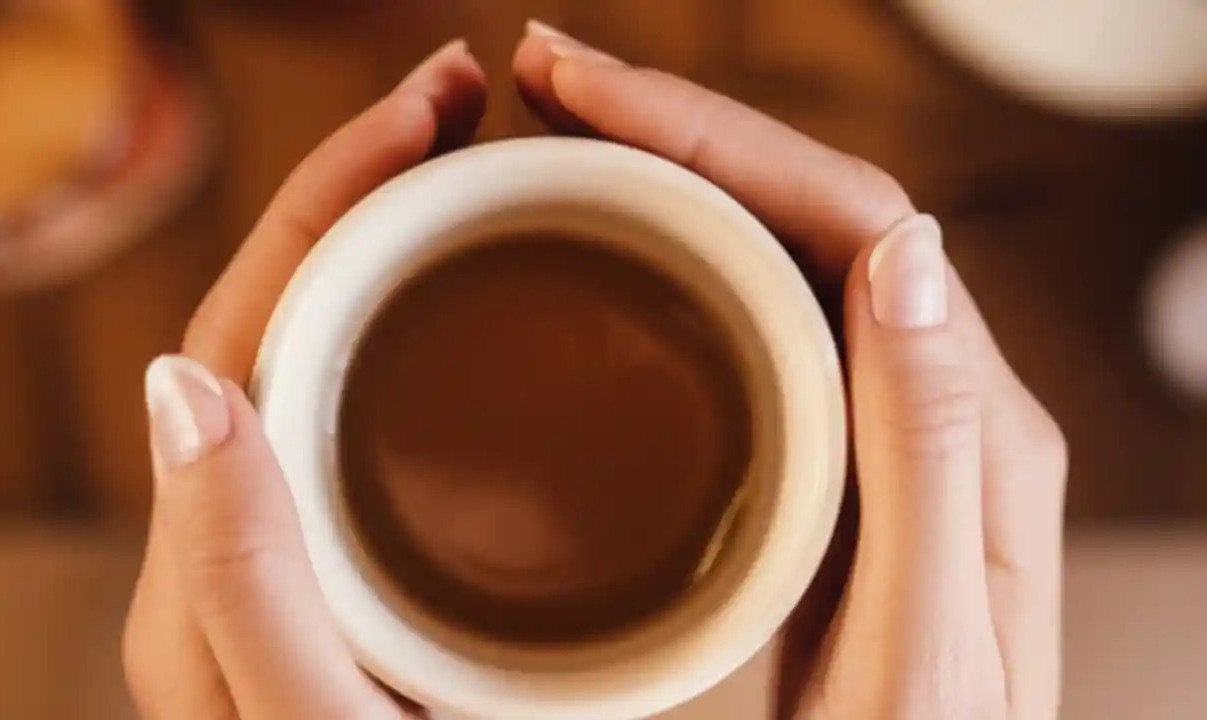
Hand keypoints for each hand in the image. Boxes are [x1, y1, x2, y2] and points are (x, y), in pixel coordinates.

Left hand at [121, 40, 484, 718]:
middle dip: (371, 179)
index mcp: (213, 551)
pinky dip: (434, 307)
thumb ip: (242, 580)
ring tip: (487, 156)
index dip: (334, 191)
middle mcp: (244, 524)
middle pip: (291, 304)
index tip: (438, 102)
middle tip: (471, 96)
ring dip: (402, 229)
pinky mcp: (370, 544)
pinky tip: (498, 280)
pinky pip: (385, 394)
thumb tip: (187, 385)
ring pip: (342, 337)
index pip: (253, 318)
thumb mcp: (303, 715)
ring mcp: (309, 527)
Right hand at [512, 23, 1065, 719]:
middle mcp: (929, 399)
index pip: (852, 223)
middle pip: (807, 211)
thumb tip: (908, 252)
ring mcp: (871, 420)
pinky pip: (753, 319)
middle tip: (549, 78)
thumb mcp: (922, 634)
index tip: (594, 95)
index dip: (722, 137)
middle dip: (679, 126)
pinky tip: (608, 241)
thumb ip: (924, 451)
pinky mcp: (821, 453)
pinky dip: (674, 256)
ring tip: (564, 129)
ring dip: (673, 172)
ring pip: (773, 253)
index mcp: (968, 426)